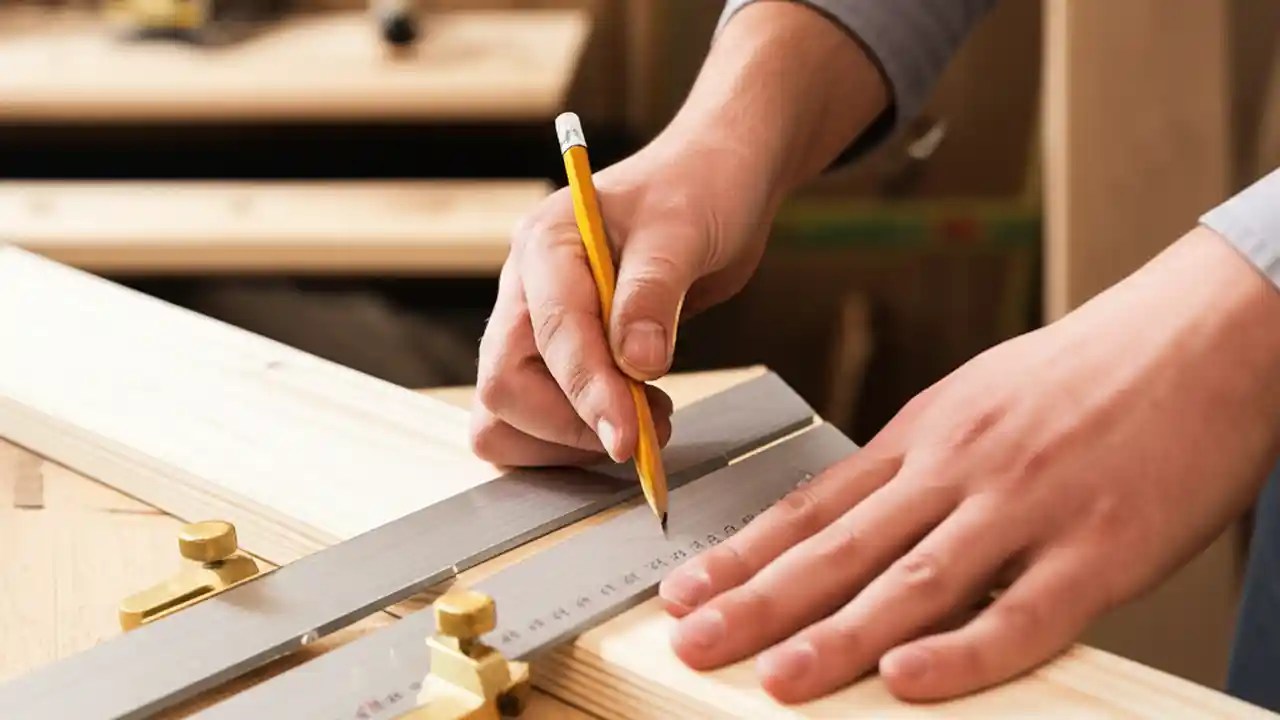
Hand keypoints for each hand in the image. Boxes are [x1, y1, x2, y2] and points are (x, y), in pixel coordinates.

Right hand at [470, 139, 776, 466]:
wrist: (714, 183)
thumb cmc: (700, 190)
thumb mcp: (685, 231)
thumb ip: (654, 294)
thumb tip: (636, 365)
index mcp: (545, 244)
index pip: (549, 334)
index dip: (587, 392)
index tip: (627, 437)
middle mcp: (526, 287)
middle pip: (503, 387)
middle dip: (569, 425)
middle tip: (645, 432)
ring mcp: (535, 324)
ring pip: (506, 414)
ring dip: (568, 440)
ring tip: (645, 424)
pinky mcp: (555, 354)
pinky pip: (535, 419)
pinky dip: (574, 438)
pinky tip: (630, 416)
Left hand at [658, 226, 1279, 702]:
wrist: (1209, 330)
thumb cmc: (1091, 371)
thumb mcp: (981, 399)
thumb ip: (921, 463)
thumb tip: (860, 519)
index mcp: (927, 434)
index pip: (815, 505)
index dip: (745, 554)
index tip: (687, 592)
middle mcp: (960, 468)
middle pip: (842, 546)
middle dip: (758, 601)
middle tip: (693, 641)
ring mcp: (1028, 506)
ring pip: (915, 581)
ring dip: (838, 635)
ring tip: (775, 677)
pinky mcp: (1102, 547)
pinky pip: (1025, 612)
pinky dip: (964, 652)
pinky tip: (909, 679)